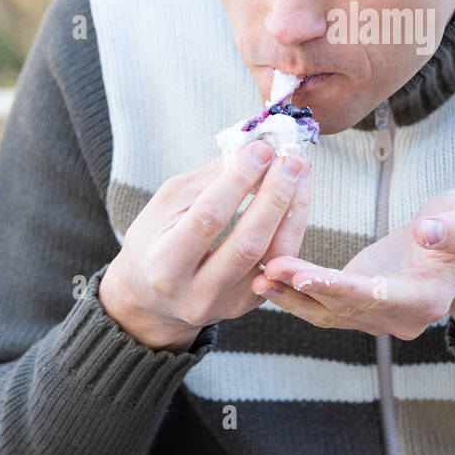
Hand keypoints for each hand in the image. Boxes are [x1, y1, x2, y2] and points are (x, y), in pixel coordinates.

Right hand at [99, 140, 312, 350]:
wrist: (153, 297)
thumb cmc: (155, 240)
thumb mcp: (166, 204)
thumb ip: (208, 179)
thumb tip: (251, 152)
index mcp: (166, 265)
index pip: (209, 218)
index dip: (238, 181)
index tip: (260, 149)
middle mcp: (198, 292)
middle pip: (248, 242)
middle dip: (274, 195)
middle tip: (290, 160)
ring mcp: (228, 304)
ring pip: (274, 255)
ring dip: (293, 209)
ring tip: (300, 172)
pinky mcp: (250, 304)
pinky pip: (281, 263)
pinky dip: (293, 226)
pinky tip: (296, 197)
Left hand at [253, 187, 454, 340]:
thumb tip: (427, 232)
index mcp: (427, 297)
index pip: (376, 296)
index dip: (338, 288)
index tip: (305, 275)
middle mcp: (399, 317)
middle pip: (343, 307)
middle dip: (303, 290)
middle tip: (267, 270)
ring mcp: (378, 315)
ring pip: (327, 312)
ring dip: (291, 296)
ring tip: (257, 274)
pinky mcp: (360, 304)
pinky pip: (323, 304)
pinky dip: (295, 292)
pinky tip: (266, 274)